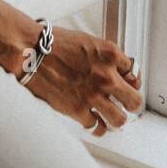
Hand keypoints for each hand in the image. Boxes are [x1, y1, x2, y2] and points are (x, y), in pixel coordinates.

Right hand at [23, 26, 143, 136]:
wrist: (32, 52)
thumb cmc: (54, 43)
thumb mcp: (87, 40)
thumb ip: (103, 56)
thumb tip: (112, 68)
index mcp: (110, 54)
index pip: (134, 71)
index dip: (131, 79)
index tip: (128, 83)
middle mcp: (106, 76)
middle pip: (134, 100)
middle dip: (132, 103)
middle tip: (128, 104)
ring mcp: (93, 95)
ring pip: (120, 119)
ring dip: (117, 118)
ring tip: (113, 117)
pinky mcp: (78, 110)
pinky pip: (97, 127)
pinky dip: (97, 127)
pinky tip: (95, 124)